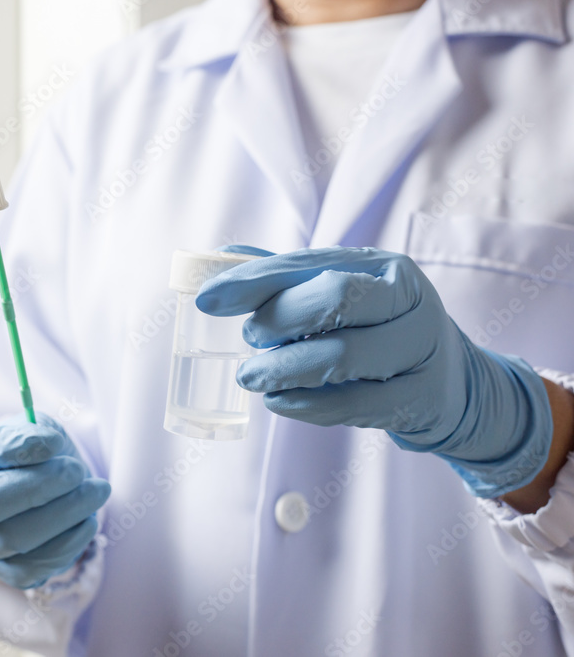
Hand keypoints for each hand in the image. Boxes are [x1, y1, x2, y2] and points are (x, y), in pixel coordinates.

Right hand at [0, 414, 109, 588]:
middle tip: (77, 470)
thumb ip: (35, 427)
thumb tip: (50, 444)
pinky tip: (87, 519)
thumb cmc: (31, 456)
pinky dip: (69, 542)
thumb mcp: (30, 429)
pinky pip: (35, 566)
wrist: (34, 493)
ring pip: (13, 539)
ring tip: (96, 491)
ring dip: (65, 513)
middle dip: (39, 486)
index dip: (14, 447)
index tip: (55, 441)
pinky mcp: (6, 571)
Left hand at [196, 246, 552, 497]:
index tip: (207, 299)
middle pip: (334, 298)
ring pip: (344, 353)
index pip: (309, 263)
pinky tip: (278, 403)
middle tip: (248, 341)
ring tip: (251, 377)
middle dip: (277, 319)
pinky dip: (307, 405)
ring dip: (285, 367)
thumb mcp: (345, 297)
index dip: (253, 280)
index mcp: (384, 265)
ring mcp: (420, 348)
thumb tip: (221, 255)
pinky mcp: (420, 398)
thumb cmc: (380, 332)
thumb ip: (286, 278)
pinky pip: (354, 404)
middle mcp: (410, 298)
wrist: (453, 385)